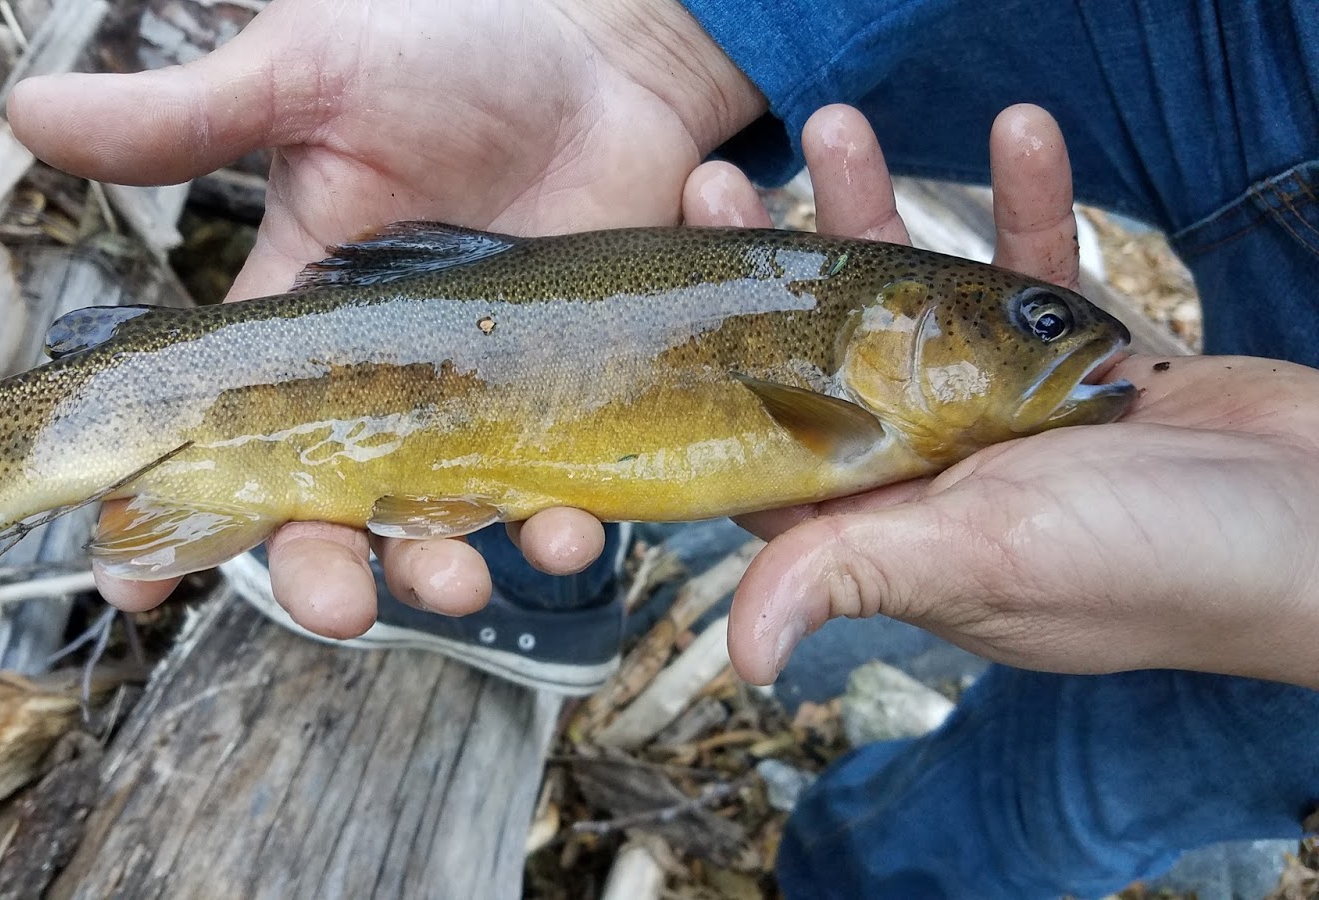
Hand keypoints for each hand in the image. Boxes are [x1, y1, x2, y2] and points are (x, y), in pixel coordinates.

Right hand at [5, 0, 764, 634]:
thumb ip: (185, 118)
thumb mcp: (307, 74)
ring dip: (448, 571)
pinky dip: (571, 524)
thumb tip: (24, 114)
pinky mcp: (571, 397)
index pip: (213, 435)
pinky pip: (564, 489)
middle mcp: (380, 383)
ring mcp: (479, 399)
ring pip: (446, 523)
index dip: (166, 515)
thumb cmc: (447, 46)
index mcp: (297, 321)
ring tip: (464, 584)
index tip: (126, 586)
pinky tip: (579, 527)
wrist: (598, 47)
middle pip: (329, 512)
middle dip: (324, 573)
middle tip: (335, 608)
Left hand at [710, 105, 1318, 690]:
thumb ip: (853, 571)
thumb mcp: (980, 558)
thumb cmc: (1154, 564)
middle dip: (778, 267)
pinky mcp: (1081, 357)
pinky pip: (1033, 268)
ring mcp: (1004, 405)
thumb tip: (739, 659)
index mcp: (890, 520)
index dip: (709, 371)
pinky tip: (1020, 131)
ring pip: (916, 297)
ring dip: (881, 209)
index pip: (766, 444)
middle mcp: (933, 463)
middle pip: (825, 353)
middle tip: (723, 183)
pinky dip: (1026, 202)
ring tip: (838, 124)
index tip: (673, 285)